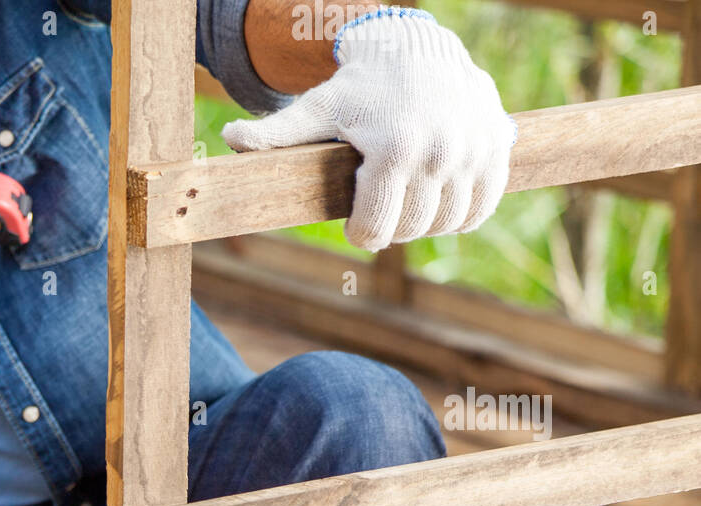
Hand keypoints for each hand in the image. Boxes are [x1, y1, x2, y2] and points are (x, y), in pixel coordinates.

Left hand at [222, 8, 513, 251]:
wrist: (418, 50)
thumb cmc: (358, 89)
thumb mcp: (315, 109)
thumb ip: (276, 133)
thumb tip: (228, 138)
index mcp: (393, 149)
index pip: (375, 231)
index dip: (360, 234)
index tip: (355, 222)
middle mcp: (439, 151)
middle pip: (410, 230)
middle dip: (390, 228)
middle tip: (380, 209)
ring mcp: (473, 151)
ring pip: (446, 224)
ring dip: (424, 224)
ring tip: (407, 202)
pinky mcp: (498, 149)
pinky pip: (480, 209)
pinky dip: (461, 216)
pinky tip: (440, 202)